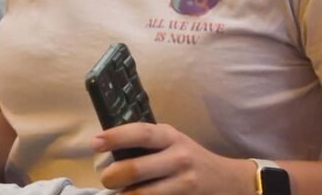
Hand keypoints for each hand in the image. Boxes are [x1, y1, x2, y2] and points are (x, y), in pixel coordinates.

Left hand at [93, 123, 251, 193]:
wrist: (226, 179)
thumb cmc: (188, 156)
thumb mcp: (171, 141)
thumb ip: (145, 143)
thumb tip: (107, 151)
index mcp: (170, 136)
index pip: (140, 133)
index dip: (116, 137)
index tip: (95, 143)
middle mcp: (178, 157)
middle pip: (137, 168)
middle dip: (113, 176)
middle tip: (105, 179)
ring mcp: (184, 182)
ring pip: (144, 194)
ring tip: (119, 193)